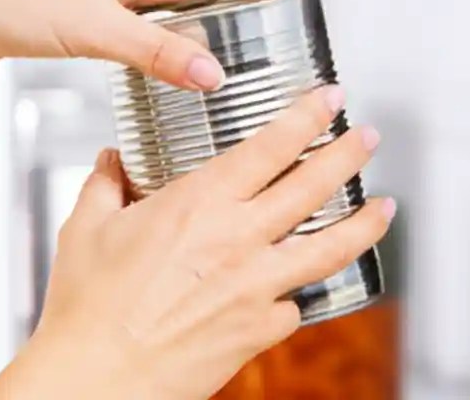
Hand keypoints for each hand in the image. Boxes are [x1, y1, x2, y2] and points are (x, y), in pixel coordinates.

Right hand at [0, 87, 393, 399]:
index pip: (270, 145)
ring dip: (364, 222)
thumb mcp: (84, 227)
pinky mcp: (260, 330)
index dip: (308, 116)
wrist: (97, 374)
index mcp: (199, 204)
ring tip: (385, 207)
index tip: (329, 98)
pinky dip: (301, 292)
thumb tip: (109, 162)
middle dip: (348, 154)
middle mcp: (238, 240)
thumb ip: (104, 185)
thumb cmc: (87, 306)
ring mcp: (257, 287)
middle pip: (314, 186)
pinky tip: (301, 286)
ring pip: (330, 247)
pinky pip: (296, 304)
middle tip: (368, 137)